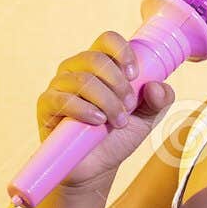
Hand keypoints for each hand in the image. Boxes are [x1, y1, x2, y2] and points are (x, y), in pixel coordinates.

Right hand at [36, 30, 175, 193]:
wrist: (96, 166)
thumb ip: (160, 100)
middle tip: (130, 106)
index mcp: (102, 64)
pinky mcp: (46, 105)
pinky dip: (84, 109)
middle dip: (118, 83)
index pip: (107, 40)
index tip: (135, 75)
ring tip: (118, 121)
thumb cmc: (119, 136)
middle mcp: (78, 69)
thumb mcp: (147, 118)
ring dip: (106, 101)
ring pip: (82, 80)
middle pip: (95, 58)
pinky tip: (97, 121)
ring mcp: (60, 85)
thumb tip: (157, 86)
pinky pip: (62, 99)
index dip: (122, 52)